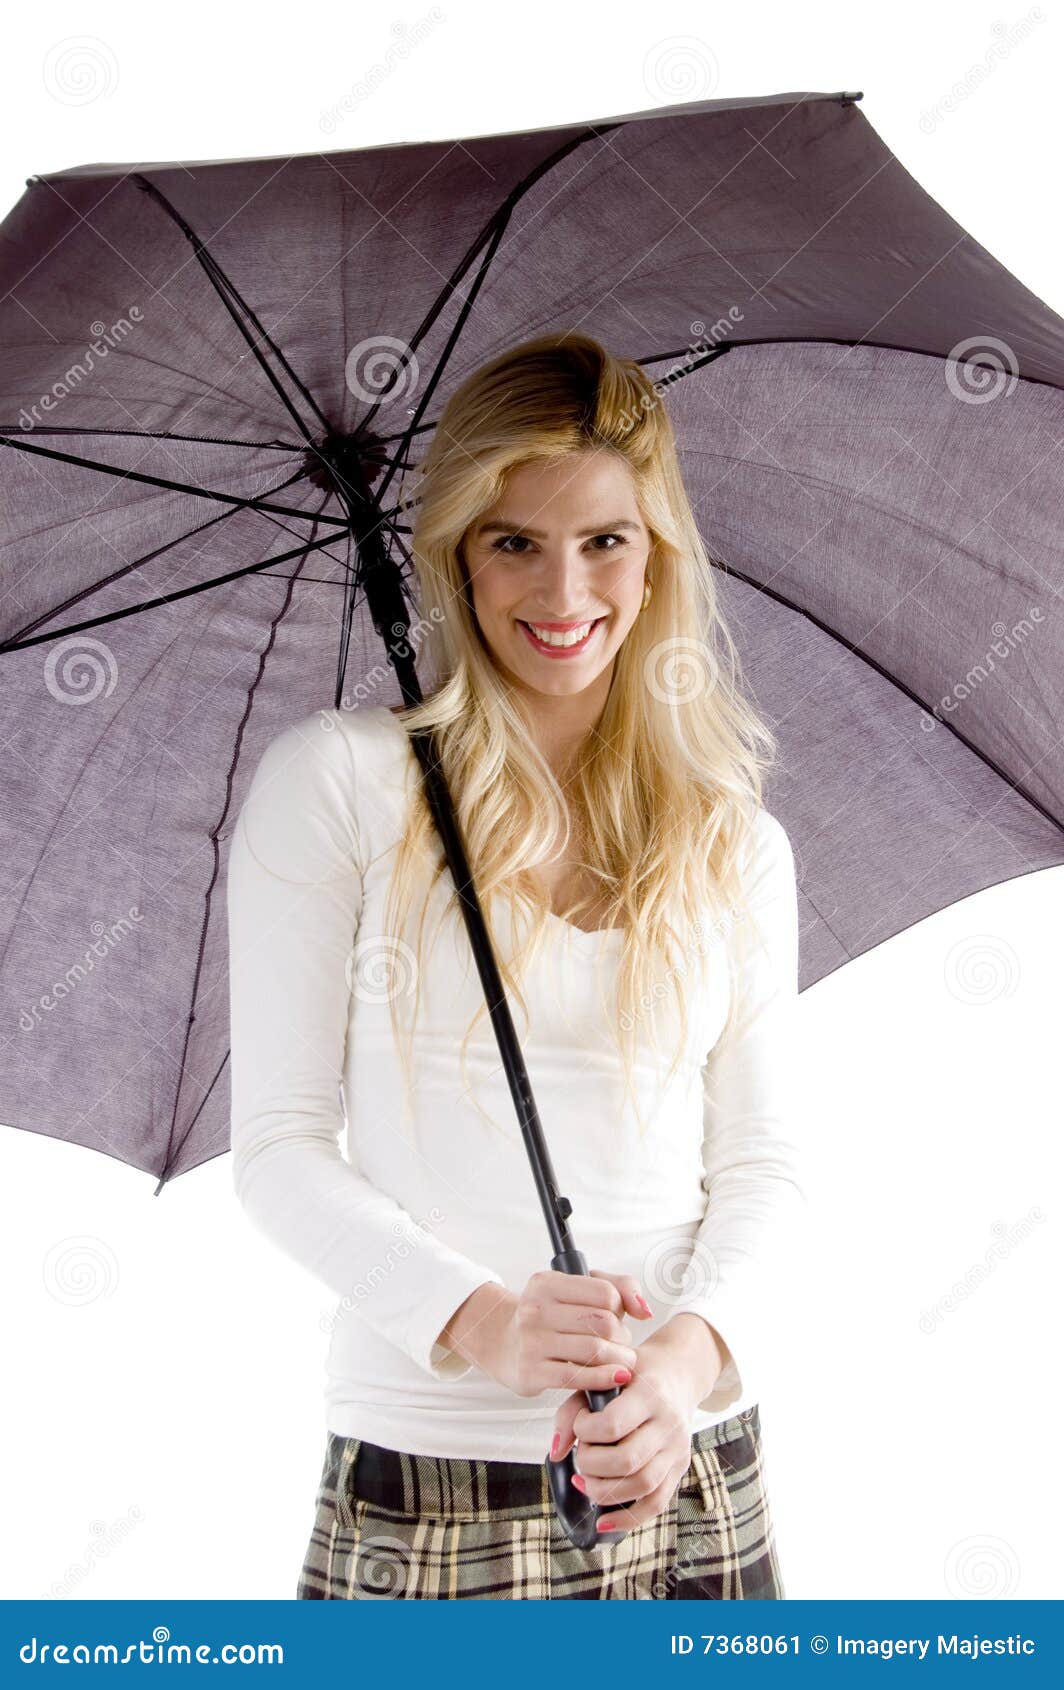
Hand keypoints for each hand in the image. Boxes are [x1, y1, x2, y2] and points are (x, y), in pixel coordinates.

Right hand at [437, 1269, 652, 1397]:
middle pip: (603, 1322)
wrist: (503, 1343)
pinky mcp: (531, 1372)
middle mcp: (535, 1309)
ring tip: (622, 1362)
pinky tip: (615, 1378)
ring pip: (594, 1350)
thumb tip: (644, 1311)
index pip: (605, 1292)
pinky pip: (577, 1377)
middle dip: (622, 1337)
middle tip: (621, 1345)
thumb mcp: (575, 1289)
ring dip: (619, 1360)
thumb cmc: (549, 1316)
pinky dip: (603, 1379)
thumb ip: (618, 1286)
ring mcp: (532, 1341)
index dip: (620, 1307)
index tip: (618, 1318)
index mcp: (547, 1283)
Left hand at [550, 1315, 725, 1532]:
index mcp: (649, 1394)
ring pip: (642, 1485)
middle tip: (582, 1454)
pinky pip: (656, 1504)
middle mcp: (668, 1423)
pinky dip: (628, 1518)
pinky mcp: (679, 1468)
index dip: (585, 1431)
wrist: (678, 1372)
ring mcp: (677, 1448)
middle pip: (627, 1460)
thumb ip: (572, 1410)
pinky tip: (603, 1522)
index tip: (580, 1424)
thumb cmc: (633, 1374)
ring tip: (585, 1481)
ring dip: (604, 1491)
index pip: (612, 1424)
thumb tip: (555, 1451)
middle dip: (592, 1465)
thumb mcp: (602, 1376)